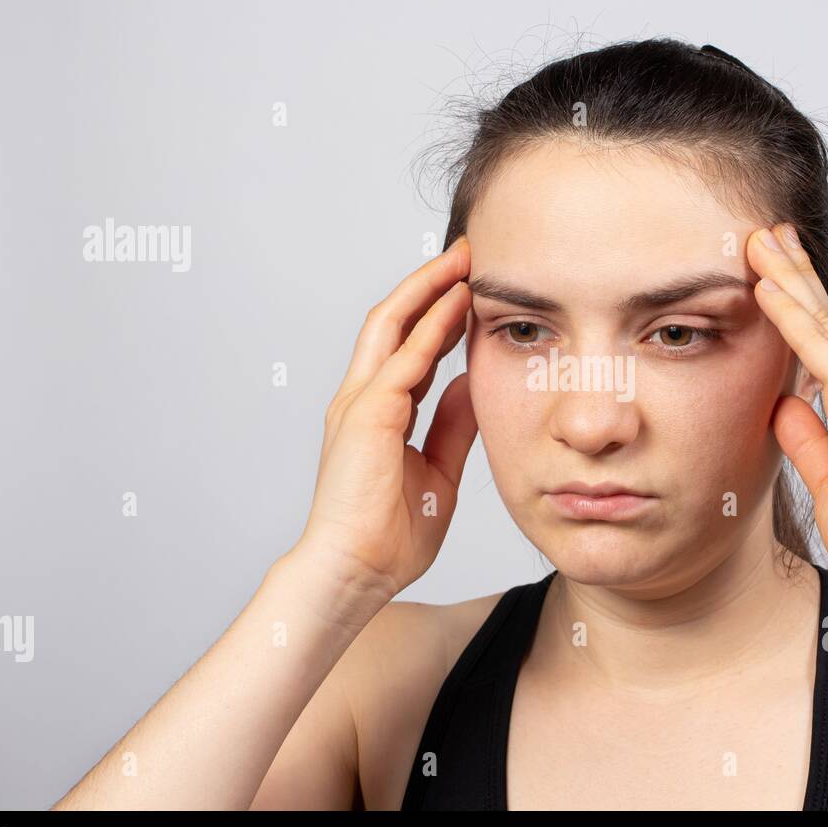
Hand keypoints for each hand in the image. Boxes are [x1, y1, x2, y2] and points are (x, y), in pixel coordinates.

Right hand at [291, 236, 478, 609]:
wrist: (355, 573)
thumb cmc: (389, 536)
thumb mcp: (438, 471)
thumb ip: (450, 426)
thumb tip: (467, 387)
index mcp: (378, 411)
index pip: (409, 345)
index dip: (439, 312)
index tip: (471, 288)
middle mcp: (362, 398)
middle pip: (394, 320)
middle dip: (430, 283)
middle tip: (468, 253)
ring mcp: (359, 403)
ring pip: (392, 326)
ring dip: (428, 289)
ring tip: (463, 260)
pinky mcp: (366, 416)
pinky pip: (402, 360)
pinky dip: (430, 329)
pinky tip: (457, 304)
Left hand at [747, 223, 827, 601]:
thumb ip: (809, 435)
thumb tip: (783, 403)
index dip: (807, 309)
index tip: (782, 278)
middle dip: (799, 275)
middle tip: (772, 235)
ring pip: (826, 322)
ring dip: (788, 279)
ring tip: (758, 241)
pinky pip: (819, 346)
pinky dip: (789, 314)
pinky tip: (764, 286)